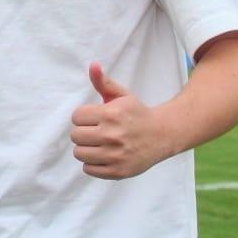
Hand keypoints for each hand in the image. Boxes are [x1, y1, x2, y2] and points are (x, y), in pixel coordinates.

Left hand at [69, 63, 171, 179]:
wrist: (162, 135)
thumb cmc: (137, 113)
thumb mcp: (122, 95)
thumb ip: (104, 82)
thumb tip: (93, 65)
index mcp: (111, 114)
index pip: (76, 117)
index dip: (83, 116)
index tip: (93, 117)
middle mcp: (112, 135)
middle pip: (75, 136)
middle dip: (83, 131)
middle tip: (96, 130)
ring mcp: (115, 155)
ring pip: (79, 153)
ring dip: (86, 148)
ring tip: (98, 143)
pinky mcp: (117, 171)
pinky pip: (88, 169)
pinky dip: (92, 163)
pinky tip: (103, 155)